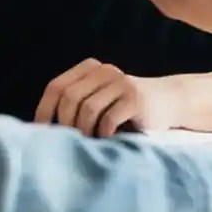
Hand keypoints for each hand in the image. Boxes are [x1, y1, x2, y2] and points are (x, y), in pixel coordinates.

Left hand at [34, 58, 178, 136]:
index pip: (56, 86)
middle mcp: (105, 71)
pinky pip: (108, 118)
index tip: (41, 132)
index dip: (44, 110)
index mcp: (91, 69)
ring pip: (87, 108)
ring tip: (89, 142)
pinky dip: (104, 133)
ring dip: (84, 131)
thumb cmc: (127, 108)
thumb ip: (77, 103)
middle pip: (69, 97)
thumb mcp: (100, 98)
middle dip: (65, 123)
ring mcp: (121, 83)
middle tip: (70, 141)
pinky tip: (109, 138)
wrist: (170, 102)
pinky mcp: (135, 98)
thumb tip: (42, 127)